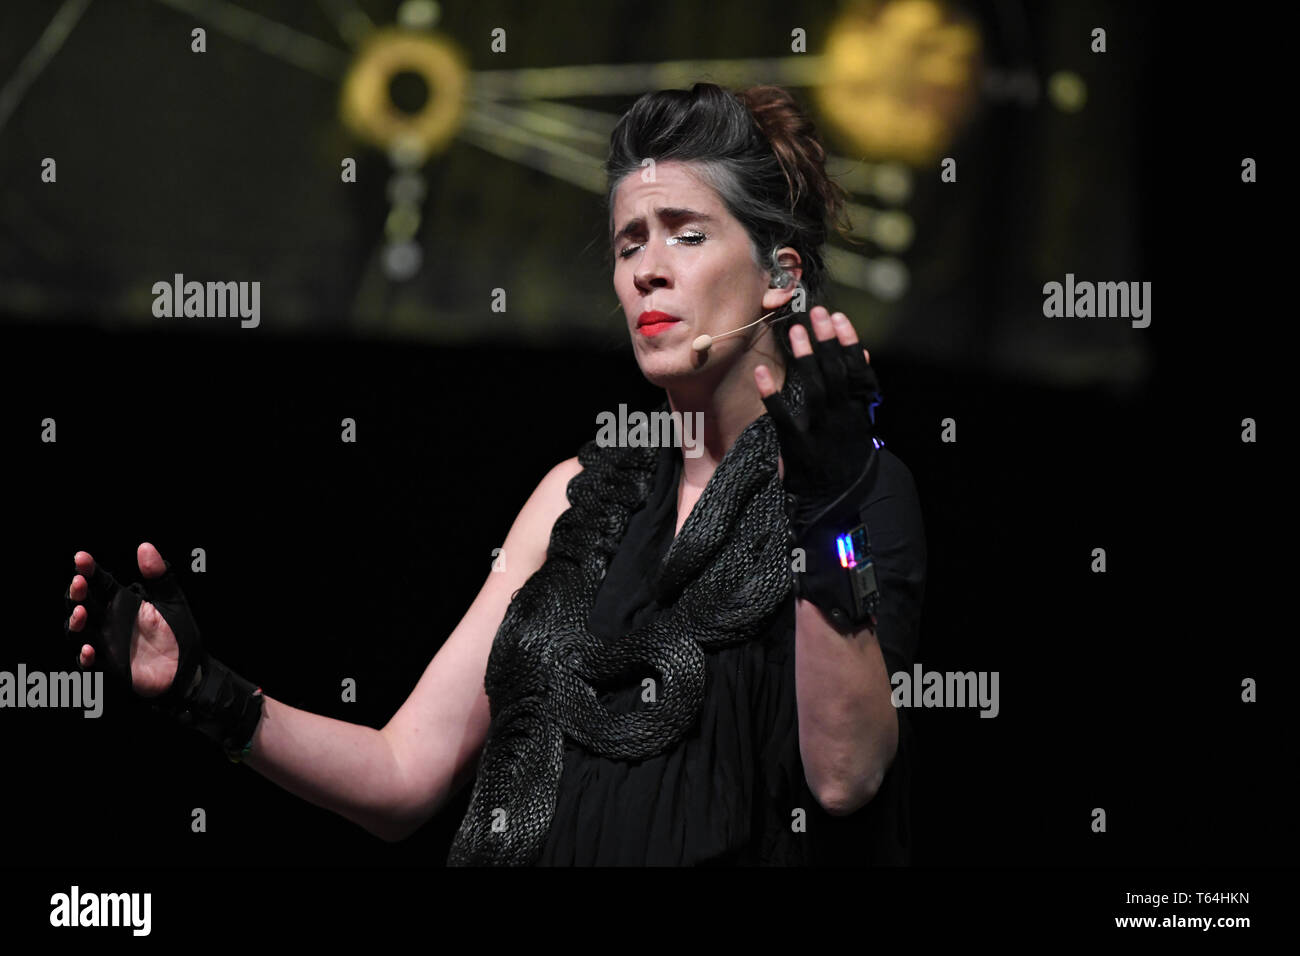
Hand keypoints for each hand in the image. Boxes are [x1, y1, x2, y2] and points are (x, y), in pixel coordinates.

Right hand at [64, 543, 180, 697]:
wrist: (190, 668)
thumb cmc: (178, 633)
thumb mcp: (172, 601)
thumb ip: (159, 576)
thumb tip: (145, 547)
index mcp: (121, 602)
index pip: (99, 583)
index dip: (88, 570)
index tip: (81, 558)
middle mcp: (108, 621)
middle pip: (83, 604)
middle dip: (77, 594)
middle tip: (79, 582)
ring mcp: (106, 644)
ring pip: (80, 633)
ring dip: (76, 623)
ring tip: (80, 612)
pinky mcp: (110, 667)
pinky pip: (92, 665)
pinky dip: (86, 657)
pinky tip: (88, 649)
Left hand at [754, 306, 881, 514]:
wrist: (838, 502)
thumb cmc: (847, 456)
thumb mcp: (861, 424)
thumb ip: (860, 391)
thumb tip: (861, 354)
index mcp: (859, 412)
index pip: (857, 371)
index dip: (848, 343)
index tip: (839, 318)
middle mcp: (843, 419)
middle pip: (836, 374)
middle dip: (827, 342)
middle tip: (817, 312)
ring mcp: (821, 432)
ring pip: (815, 390)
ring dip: (806, 359)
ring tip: (797, 331)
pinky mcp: (798, 446)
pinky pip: (783, 416)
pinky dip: (772, 394)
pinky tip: (761, 372)